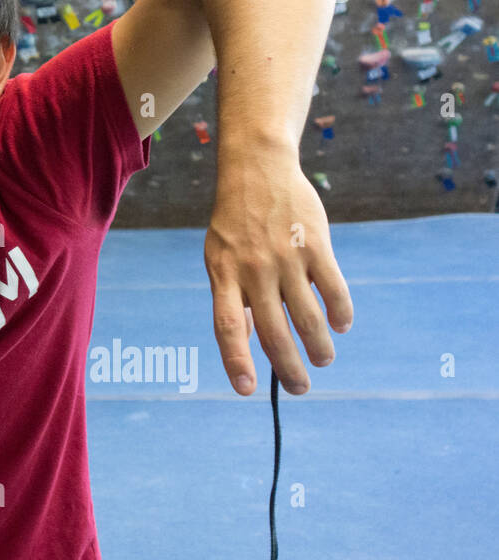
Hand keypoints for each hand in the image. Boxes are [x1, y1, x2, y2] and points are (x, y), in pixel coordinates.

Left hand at [204, 152, 354, 395]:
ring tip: (322, 361)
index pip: (228, 327)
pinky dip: (339, 313)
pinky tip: (340, 326)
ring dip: (318, 346)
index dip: (236, 360)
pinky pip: (333, 289)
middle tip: (300, 389)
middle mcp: (254, 270)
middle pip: (273, 331)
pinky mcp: (315, 244)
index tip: (246, 390)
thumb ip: (233, 297)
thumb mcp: (219, 257)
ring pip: (308, 316)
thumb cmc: (235, 222)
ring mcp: (285, 257)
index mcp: (224, 275)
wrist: (257, 169)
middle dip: (288, 368)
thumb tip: (245, 340)